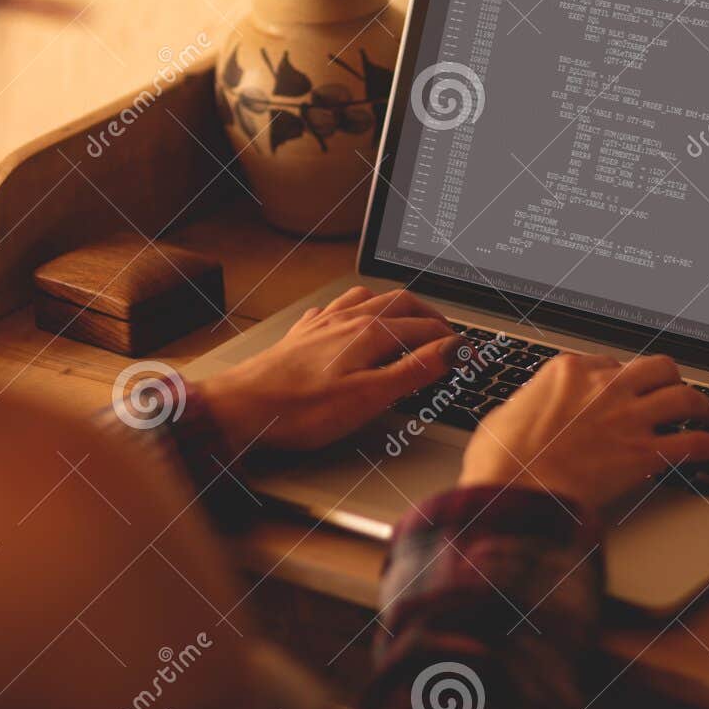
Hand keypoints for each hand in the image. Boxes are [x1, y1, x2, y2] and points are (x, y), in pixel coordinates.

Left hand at [196, 287, 465, 455]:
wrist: (241, 408)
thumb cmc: (300, 409)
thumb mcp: (369, 396)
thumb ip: (414, 370)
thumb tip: (453, 349)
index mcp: (368, 332)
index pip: (422, 324)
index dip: (450, 337)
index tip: (466, 350)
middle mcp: (345, 320)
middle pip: (397, 302)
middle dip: (426, 313)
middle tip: (444, 332)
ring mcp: (320, 325)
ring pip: (365, 299)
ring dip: (392, 305)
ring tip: (404, 318)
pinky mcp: (300, 336)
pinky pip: (333, 309)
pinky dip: (354, 311)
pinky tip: (348, 322)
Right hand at [460, 353, 708, 512]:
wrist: (512, 492)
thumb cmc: (499, 460)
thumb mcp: (504, 415)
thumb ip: (531, 406)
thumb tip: (532, 414)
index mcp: (568, 371)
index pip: (606, 362)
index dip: (616, 380)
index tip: (620, 392)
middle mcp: (605, 386)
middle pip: (655, 368)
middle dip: (667, 378)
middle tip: (672, 391)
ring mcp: (629, 418)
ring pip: (683, 396)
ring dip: (702, 404)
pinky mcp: (646, 454)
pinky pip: (698, 442)